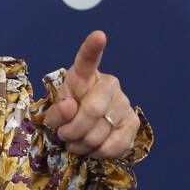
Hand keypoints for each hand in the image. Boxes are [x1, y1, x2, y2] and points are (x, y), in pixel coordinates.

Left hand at [40, 31, 140, 160]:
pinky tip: (94, 148)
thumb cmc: (70, 116)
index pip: (88, 60)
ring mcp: (124, 103)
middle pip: (92, 110)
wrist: (88, 130)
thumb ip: (57, 112)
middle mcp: (109, 85)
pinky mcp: (133, 124)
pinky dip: (98, 153)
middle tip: (65, 135)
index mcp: (84, 76)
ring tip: (78, 141)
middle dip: (72, 131)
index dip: (92, 48)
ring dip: (81, 145)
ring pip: (99, 134)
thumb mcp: (56, 114)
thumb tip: (70, 107)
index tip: (99, 36)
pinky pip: (113, 146)